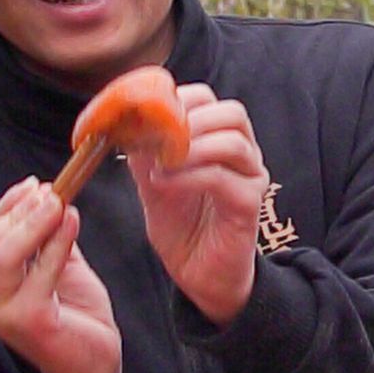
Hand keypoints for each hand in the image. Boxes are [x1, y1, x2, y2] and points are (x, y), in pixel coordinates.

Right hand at [0, 178, 125, 372]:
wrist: (94, 369)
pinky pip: (38, 273)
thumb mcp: (60, 269)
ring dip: (33, 222)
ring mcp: (2, 316)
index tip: (34, 185)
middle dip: (17, 212)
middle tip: (50, 192)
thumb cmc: (77, 320)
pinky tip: (73, 222)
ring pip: (2, 255)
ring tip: (59, 203)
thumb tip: (48, 198)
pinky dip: (56, 242)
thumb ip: (48, 240)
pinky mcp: (28, 322)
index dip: (6, 208)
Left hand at [131, 86, 267, 324]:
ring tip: (159, 165)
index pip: (207, 98)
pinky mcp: (249, 204)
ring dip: (189, 147)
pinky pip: (223, 178)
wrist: (199, 273)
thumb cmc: (181, 225)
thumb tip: (122, 120)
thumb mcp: (153, 179)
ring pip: (232, 141)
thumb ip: (144, 150)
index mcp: (220, 139)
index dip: (175, 99)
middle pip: (230, 113)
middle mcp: (244, 154)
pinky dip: (188, 175)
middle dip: (188, 120)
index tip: (143, 114)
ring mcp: (251, 178)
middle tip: (155, 138)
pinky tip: (163, 183)